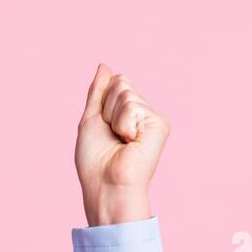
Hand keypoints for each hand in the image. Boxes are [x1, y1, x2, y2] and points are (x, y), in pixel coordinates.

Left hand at [74, 63, 169, 225]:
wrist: (105, 185)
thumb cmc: (95, 161)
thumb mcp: (91, 120)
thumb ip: (98, 92)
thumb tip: (104, 66)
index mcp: (127, 113)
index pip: (116, 83)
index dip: (102, 104)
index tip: (103, 129)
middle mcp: (143, 113)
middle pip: (121, 84)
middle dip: (107, 109)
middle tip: (112, 136)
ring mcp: (152, 118)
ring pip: (126, 93)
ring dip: (114, 118)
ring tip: (121, 141)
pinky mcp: (160, 124)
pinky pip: (133, 106)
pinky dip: (123, 124)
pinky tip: (130, 142)